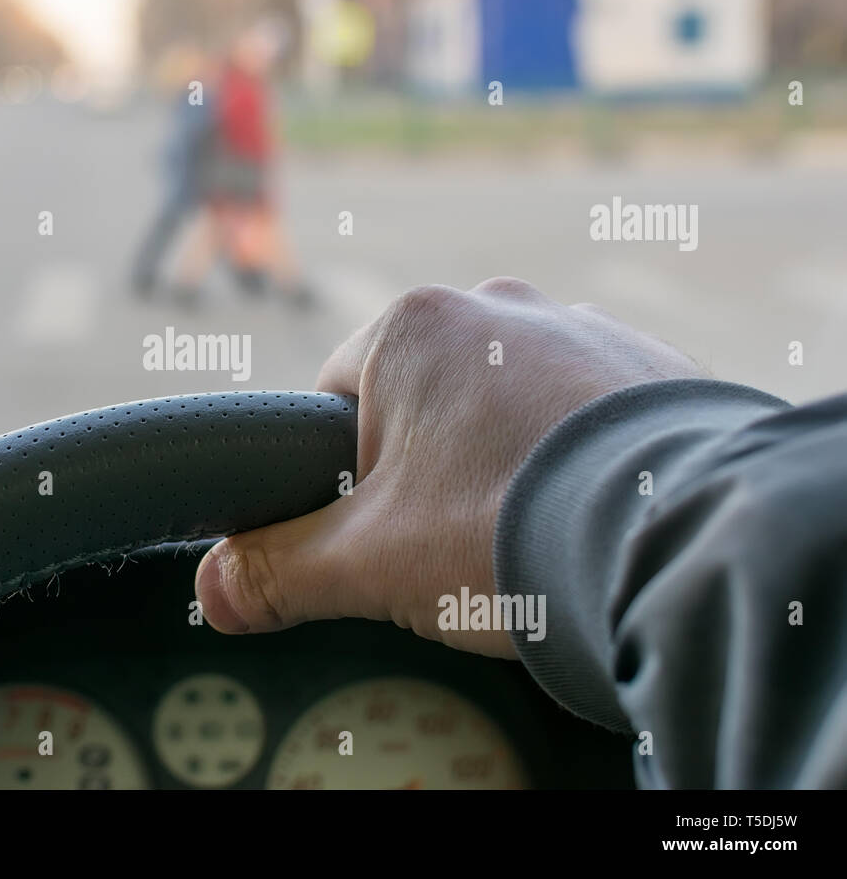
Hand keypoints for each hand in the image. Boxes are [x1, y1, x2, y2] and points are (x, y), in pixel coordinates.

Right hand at [194, 277, 704, 656]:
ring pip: (503, 402)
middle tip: (445, 544)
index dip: (334, 473)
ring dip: (500, 458)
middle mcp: (495, 306)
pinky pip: (582, 411)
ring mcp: (580, 328)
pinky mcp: (650, 364)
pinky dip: (572, 456)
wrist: (679, 538)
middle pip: (420, 400)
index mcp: (411, 329)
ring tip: (526, 533)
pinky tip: (584, 514)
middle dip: (421, 469)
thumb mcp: (368, 563)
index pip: (330, 395)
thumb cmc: (506, 528)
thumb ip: (277, 569)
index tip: (363, 528)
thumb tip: (216, 588)